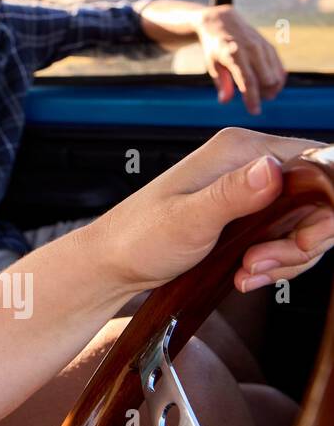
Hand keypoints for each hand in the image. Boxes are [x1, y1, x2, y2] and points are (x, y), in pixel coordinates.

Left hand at [90, 128, 333, 295]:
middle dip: (302, 242)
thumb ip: (232, 194)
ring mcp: (250, 191)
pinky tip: (246, 276)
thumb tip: (272, 168)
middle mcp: (249, 164)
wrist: (114, 263)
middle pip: (318, 200)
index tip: (306, 241)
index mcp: (238, 150)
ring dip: (286, 258)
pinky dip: (275, 264)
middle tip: (264, 264)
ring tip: (247, 272)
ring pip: (305, 225)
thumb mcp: (187, 219)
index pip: (318, 164)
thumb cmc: (139, 238)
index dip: (327, 207)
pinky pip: (286, 240)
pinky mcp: (248, 217)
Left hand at [195, 5, 286, 114]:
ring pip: (276, 75)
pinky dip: (277, 79)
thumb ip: (221, 82)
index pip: (248, 81)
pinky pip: (279, 67)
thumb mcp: (212, 64)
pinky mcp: (270, 46)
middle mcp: (251, 49)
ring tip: (261, 93)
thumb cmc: (215, 47)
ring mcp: (263, 47)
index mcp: (234, 55)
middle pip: (267, 80)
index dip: (252, 98)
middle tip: (254, 98)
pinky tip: (270, 85)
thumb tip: (225, 101)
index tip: (254, 112)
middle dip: (263, 94)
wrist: (222, 22)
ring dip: (272, 89)